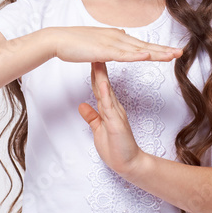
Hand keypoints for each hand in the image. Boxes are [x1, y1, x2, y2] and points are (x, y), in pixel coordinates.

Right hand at [49, 26, 182, 63]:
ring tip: (172, 55)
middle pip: (145, 46)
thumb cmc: (75, 42)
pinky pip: (122, 55)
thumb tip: (124, 35)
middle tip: (181, 53)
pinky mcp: (103, 51)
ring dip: (156, 53)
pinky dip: (136, 55)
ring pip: (138, 50)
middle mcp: (118, 38)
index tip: (173, 52)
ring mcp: (111, 44)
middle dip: (164, 50)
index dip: (159, 49)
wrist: (58, 39)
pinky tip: (148, 55)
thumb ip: (113, 40)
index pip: (143, 45)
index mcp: (118, 37)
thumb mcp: (98, 41)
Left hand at [77, 61, 149, 177]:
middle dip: (98, 66)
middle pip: (103, 84)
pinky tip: (102, 83)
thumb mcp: (99, 130)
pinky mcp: (116, 122)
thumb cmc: (116, 148)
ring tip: (98, 59)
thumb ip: (92, 117)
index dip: (94, 71)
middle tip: (94, 49)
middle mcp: (113, 107)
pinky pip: (109, 106)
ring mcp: (116, 114)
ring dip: (102, 75)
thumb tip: (82, 106)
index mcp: (109, 108)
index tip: (89, 57)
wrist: (129, 163)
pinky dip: (105, 94)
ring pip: (107, 91)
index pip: (99, 86)